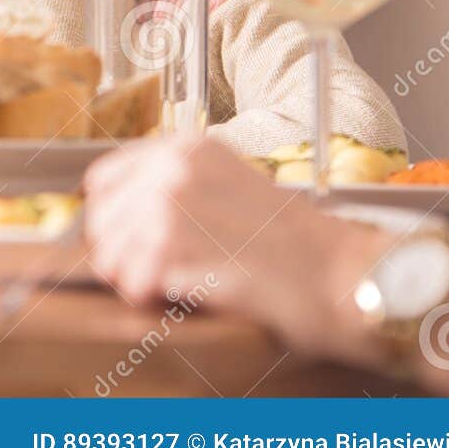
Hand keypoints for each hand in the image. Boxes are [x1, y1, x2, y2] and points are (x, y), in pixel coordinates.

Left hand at [83, 137, 384, 361]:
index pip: (104, 180)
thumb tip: (119, 217)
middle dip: (117, 255)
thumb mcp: (232, 188)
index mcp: (188, 148)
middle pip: (101, 220)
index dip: (110, 218)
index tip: (125, 242)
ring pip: (110, 252)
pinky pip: (133, 280)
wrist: (347, 274)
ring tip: (161, 290)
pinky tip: (174, 300)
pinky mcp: (180, 246)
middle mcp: (175, 167)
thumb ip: (178, 190)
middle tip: (145, 277)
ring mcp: (173, 203)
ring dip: (129, 280)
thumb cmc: (297, 244)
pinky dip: (147, 298)